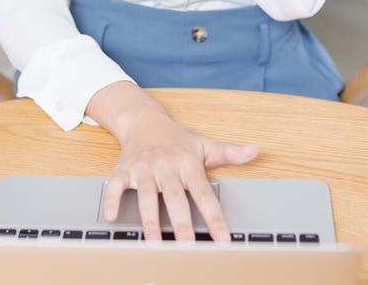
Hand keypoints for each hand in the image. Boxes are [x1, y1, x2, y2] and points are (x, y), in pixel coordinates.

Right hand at [102, 106, 258, 241]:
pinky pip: (115, 185)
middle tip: (188, 246)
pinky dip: (111, 200)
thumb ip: (229, 152)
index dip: (214, 216)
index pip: (204, 194)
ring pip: (147, 196)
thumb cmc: (176, 138)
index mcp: (187, 163)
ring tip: (154, 242)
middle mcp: (166, 166)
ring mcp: (144, 168)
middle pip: (175, 198)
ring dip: (150, 220)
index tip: (223, 238)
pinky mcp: (124, 169)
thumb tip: (255, 151)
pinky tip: (112, 217)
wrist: (144, 120)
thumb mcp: (203, 144)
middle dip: (181, 223)